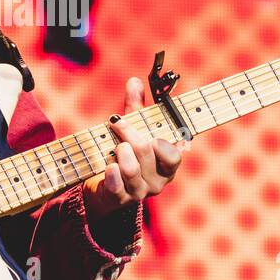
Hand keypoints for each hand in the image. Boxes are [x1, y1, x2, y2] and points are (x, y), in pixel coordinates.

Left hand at [83, 76, 186, 216]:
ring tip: (115, 147)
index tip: (151, 133)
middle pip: (146, 151)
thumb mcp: (133, 130)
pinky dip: (111, 171)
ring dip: (120, 151)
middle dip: (129, 132)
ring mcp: (140, 192)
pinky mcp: (120, 199)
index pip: (174, 156)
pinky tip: (109, 165)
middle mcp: (158, 181)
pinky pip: (117, 185)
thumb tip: (134, 81)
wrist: (106, 187)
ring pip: (131, 167)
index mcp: (168, 165)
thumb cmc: (126, 154)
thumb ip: (136, 107)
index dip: (162, 143)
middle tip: (116, 123)